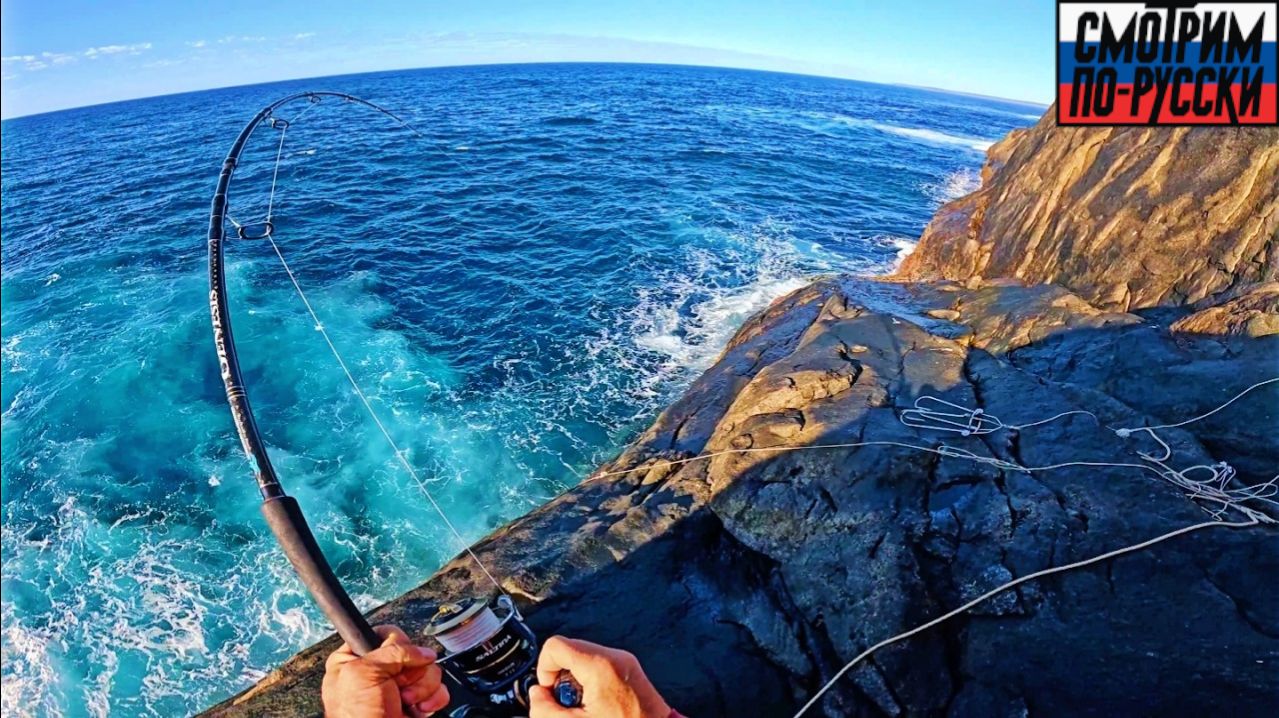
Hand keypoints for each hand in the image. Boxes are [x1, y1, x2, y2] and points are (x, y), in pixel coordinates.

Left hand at [322, 625, 450, 717]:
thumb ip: (391, 652)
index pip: (387, 634)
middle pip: (413, 652)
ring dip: (421, 688)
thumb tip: (422, 652)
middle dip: (410, 672)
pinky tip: (417, 710)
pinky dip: (433, 699)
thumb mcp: (363, 673)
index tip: (393, 660)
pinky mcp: (416, 703)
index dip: (396, 645)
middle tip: (396, 687)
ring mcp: (400, 688)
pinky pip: (438, 690)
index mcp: (356, 659)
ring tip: (405, 702)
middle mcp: (379, 672)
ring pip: (429, 670)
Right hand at [528, 636, 672, 717]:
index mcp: (599, 666)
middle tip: (568, 703)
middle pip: (569, 650)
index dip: (544, 669)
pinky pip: (599, 664)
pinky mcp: (631, 668)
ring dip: (575, 680)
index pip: (555, 645)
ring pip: (584, 657)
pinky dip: (590, 681)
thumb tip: (537, 694)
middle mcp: (614, 656)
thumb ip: (545, 710)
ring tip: (585, 707)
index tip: (551, 692)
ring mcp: (625, 660)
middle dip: (561, 677)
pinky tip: (597, 705)